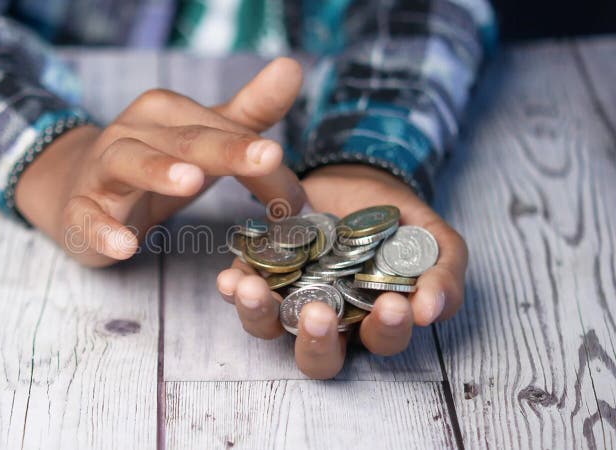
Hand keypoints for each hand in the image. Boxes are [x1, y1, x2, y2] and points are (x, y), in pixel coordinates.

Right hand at [16, 58, 306, 266]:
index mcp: (166, 113)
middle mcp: (133, 132)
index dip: (262, 159)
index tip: (298, 199)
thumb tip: (292, 67)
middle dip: (228, 149)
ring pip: (128, 164)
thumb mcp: (201, 137)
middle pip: (185, 141)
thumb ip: (247, 110)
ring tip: (190, 182)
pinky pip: (88, 218)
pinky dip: (104, 231)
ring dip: (157, 172)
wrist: (77, 190)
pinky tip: (125, 245)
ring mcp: (101, 170)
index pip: (222, 132)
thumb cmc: (153, 165)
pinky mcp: (79, 209)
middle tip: (269, 157)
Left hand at [216, 164, 467, 378]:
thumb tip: (429, 311)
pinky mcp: (261, 275)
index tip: (391, 305)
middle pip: (318, 356)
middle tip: (318, 314)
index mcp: (375, 323)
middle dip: (317, 341)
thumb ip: (443, 278)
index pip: (383, 340)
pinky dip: (234, 287)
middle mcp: (331, 322)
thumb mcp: (438, 243)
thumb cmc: (403, 222)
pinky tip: (232, 276)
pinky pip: (242, 291)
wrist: (360, 179)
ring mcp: (290, 301)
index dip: (386, 329)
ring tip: (252, 291)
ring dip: (259, 315)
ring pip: (271, 329)